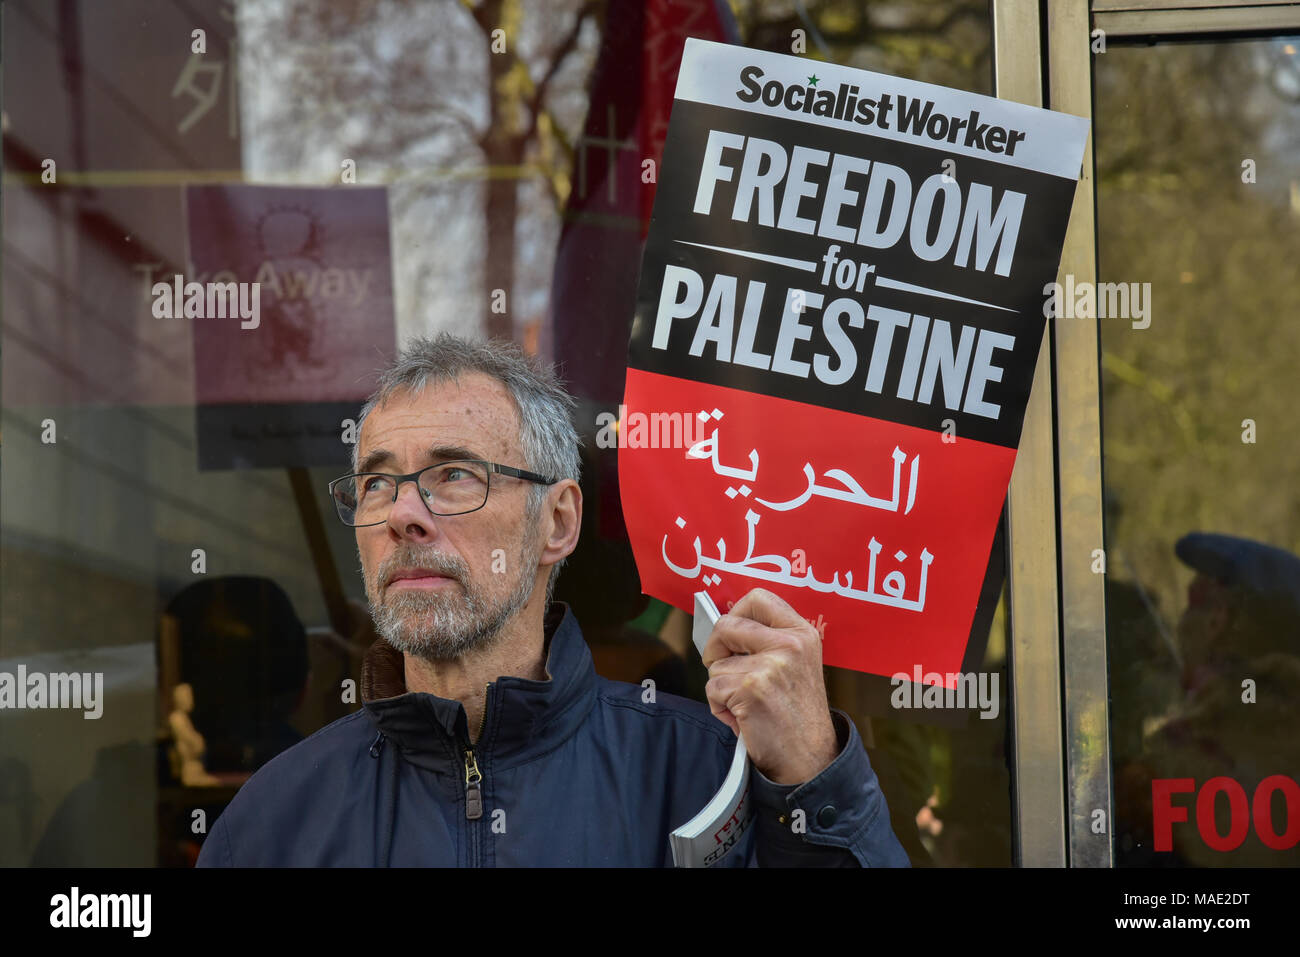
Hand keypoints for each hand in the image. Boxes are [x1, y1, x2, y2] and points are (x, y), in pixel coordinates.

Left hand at [701, 588, 838, 784]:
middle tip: (725, 671)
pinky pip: (713, 689)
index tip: (731, 635)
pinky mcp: (752, 689)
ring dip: (721, 687)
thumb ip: (767, 640)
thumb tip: (719, 625)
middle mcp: (790, 643)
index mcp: (802, 633)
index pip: (757, 598)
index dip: (735, 613)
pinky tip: (742, 718)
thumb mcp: (795, 664)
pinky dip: (719, 707)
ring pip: (715, 664)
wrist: (810, 759)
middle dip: (715, 650)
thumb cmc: (795, 713)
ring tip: (746, 704)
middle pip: (726, 625)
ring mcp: (771, 665)